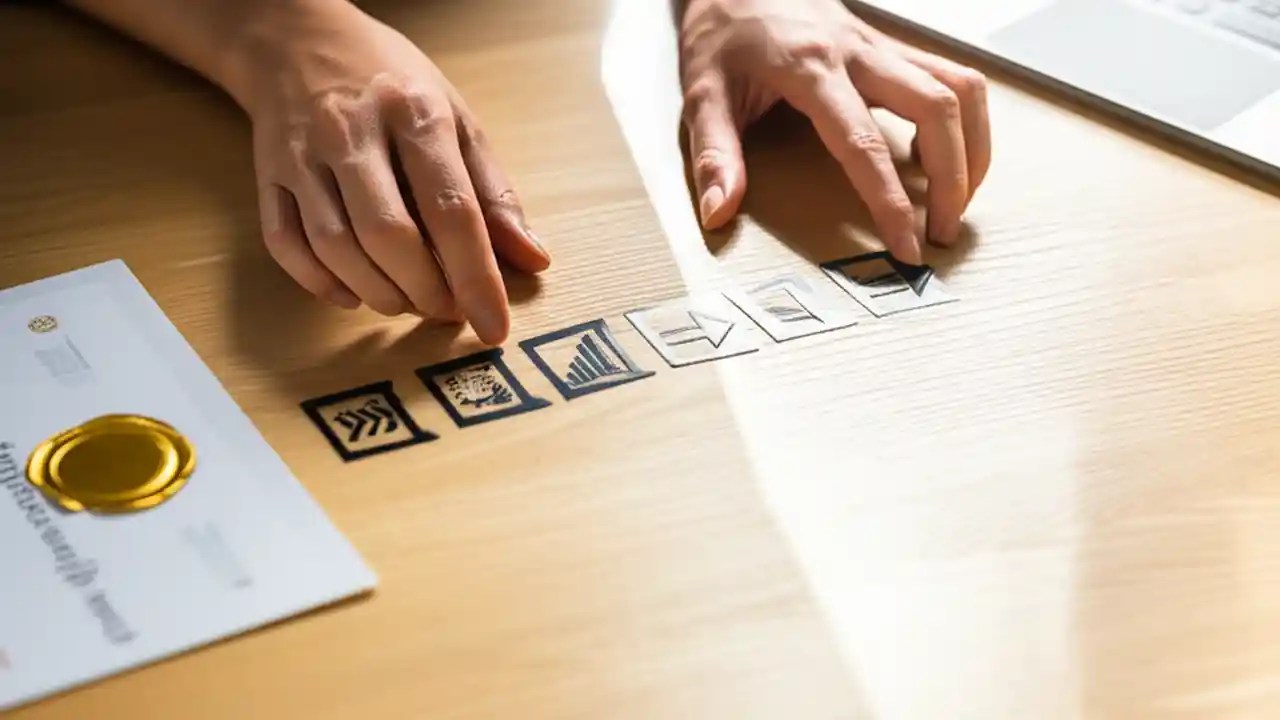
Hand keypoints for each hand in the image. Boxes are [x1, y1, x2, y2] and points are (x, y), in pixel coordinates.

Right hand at [234, 1, 548, 343]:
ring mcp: (303, 155)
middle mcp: (354, 132)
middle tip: (448, 310)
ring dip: (378, 292)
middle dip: (425, 290)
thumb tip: (532, 259)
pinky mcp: (268, 175)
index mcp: (415, 114)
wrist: (298, 39)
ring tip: (409, 302)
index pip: (452, 210)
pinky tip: (354, 292)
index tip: (493, 327)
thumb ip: (494, 193)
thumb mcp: (457, 119)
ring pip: (335, 246)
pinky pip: (287, 245)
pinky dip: (321, 283)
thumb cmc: (392, 85)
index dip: (476, 277)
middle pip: (389, 234)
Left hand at [679, 0, 990, 262]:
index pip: (864, 144)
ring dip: (972, 146)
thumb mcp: (701, 92)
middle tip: (940, 232)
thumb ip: (713, 155)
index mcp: (811, 69)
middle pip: (937, 110)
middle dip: (953, 179)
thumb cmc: (721, 29)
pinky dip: (962, 119)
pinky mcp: (889, 44)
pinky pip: (949, 76)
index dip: (890, 201)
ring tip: (957, 198)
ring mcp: (880, 44)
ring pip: (959, 87)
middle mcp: (857, 52)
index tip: (906, 245)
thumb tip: (719, 211)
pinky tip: (939, 152)